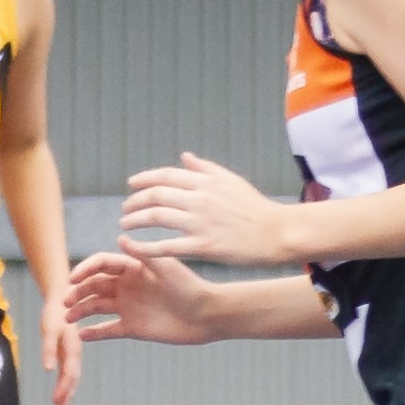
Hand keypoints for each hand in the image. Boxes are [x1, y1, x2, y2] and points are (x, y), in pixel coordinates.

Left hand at [39, 295, 82, 404]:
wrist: (62, 297)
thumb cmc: (54, 313)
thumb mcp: (49, 330)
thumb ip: (48, 349)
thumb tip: (47, 370)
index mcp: (73, 349)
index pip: (69, 374)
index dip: (64, 390)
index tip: (58, 404)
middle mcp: (75, 352)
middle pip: (72, 378)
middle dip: (66, 395)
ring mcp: (71, 352)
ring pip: (70, 376)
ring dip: (65, 391)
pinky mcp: (66, 349)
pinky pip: (66, 369)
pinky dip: (63, 381)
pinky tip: (59, 390)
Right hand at [64, 249, 217, 345]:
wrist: (208, 316)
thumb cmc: (190, 287)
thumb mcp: (167, 268)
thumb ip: (143, 255)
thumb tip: (120, 237)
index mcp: (132, 268)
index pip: (101, 264)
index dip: (84, 270)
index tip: (72, 279)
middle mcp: (126, 286)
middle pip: (93, 286)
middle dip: (77, 292)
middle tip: (65, 303)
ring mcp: (127, 307)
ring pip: (96, 307)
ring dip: (80, 311)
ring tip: (68, 320)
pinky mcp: (132, 327)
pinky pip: (108, 330)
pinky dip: (94, 332)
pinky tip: (82, 335)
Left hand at [120, 152, 290, 265]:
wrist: (279, 232)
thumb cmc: (256, 207)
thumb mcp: (232, 181)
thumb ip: (206, 169)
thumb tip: (184, 156)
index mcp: (206, 182)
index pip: (165, 176)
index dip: (144, 179)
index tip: (131, 185)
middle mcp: (200, 199)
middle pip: (156, 196)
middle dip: (134, 201)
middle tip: (125, 208)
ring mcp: (201, 223)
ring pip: (157, 218)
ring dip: (135, 220)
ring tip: (125, 224)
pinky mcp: (205, 246)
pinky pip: (168, 246)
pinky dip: (147, 247)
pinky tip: (134, 248)